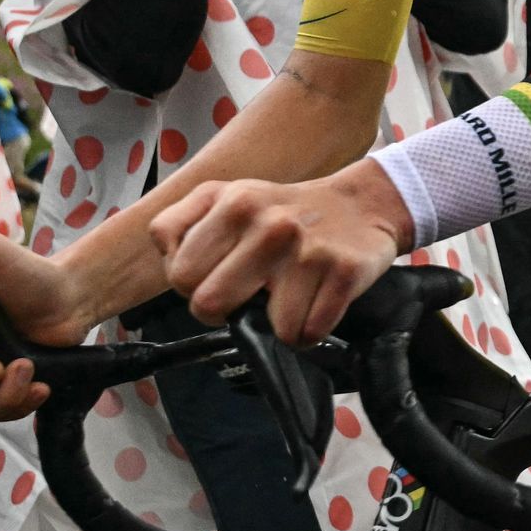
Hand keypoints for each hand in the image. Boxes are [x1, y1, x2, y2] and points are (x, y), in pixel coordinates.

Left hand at [149, 161, 415, 344]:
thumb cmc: (286, 212)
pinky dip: (311, 329)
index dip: (195, 287)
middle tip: (250, 296)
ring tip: (292, 296)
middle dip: (227, 313)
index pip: (180, 273)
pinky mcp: (343, 271)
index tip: (220, 278)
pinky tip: (316, 301)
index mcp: (231, 202)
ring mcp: (307, 249)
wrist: (361, 204)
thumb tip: (168, 262)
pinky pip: (308, 332)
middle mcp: (268, 223)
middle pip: (210, 305)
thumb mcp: (226, 198)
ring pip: (268, 328)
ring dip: (279, 324)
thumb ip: (180, 225)